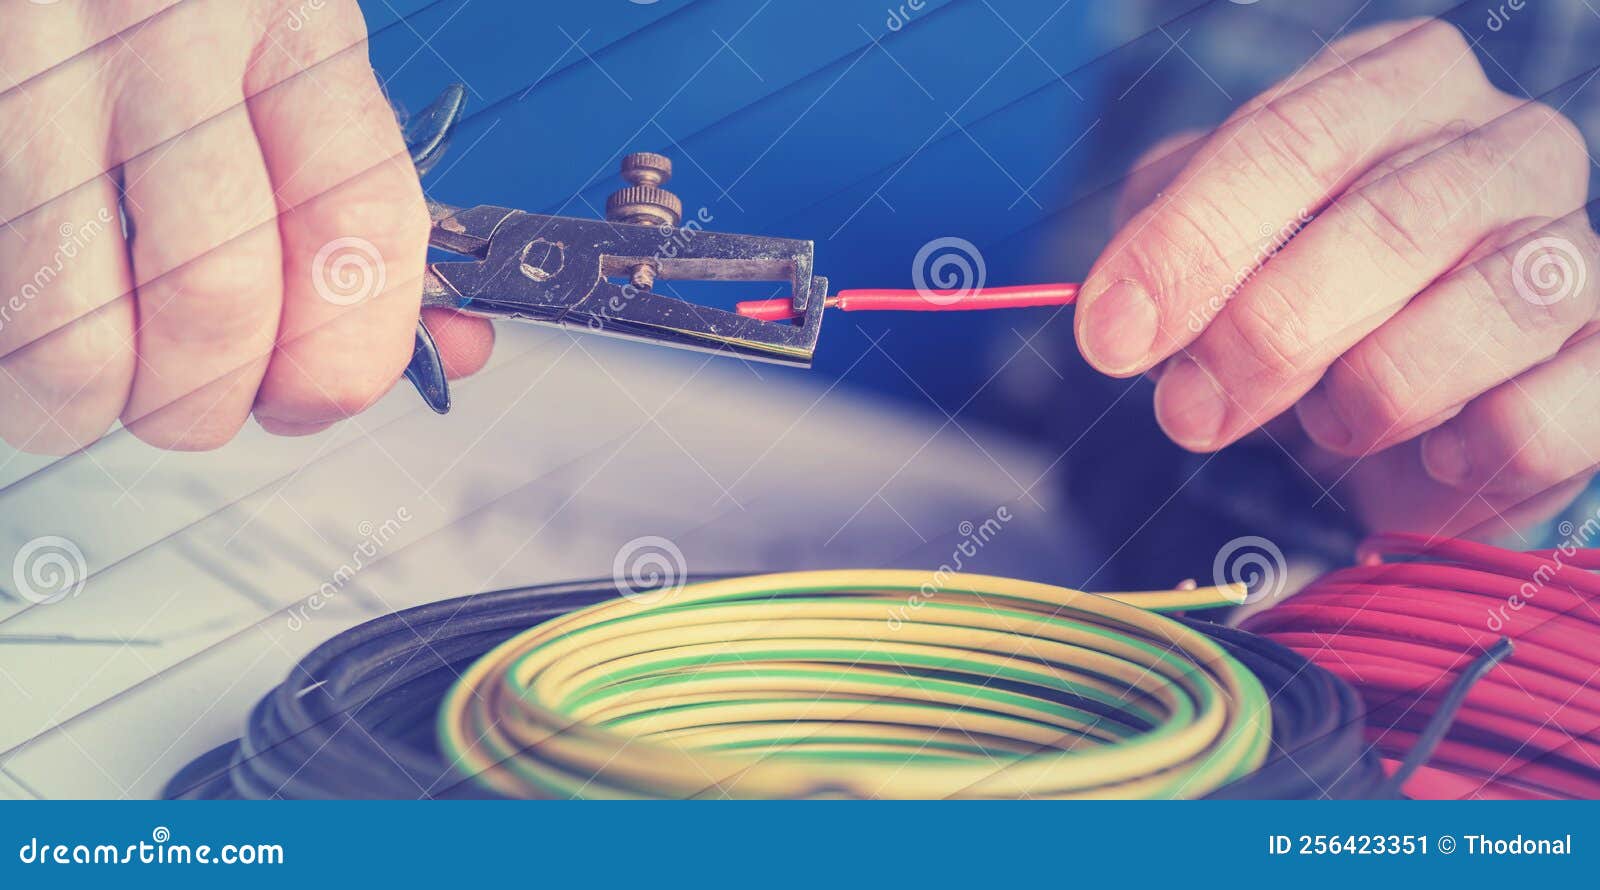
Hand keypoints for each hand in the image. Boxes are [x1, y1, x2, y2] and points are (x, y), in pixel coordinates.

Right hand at [0, 0, 492, 453]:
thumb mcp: (293, 53)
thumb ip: (359, 199)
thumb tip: (451, 349)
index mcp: (289, 22)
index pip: (358, 230)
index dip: (348, 360)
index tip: (317, 397)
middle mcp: (164, 40)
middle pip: (216, 302)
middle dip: (212, 402)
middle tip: (200, 398)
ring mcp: (37, 72)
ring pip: (75, 334)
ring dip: (94, 399)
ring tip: (101, 372)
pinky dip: (16, 352)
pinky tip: (36, 312)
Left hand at [1079, 18, 1598, 536]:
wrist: (1413, 404)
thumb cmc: (1305, 299)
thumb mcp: (1218, 247)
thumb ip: (1166, 246)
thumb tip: (1124, 311)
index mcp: (1399, 86)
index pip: (1292, 140)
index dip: (1192, 244)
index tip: (1113, 335)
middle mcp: (1509, 148)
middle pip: (1382, 227)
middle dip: (1259, 339)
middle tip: (1186, 413)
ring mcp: (1577, 250)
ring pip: (1473, 320)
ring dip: (1364, 398)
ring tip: (1328, 417)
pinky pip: (1533, 421)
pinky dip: (1456, 453)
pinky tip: (1428, 449)